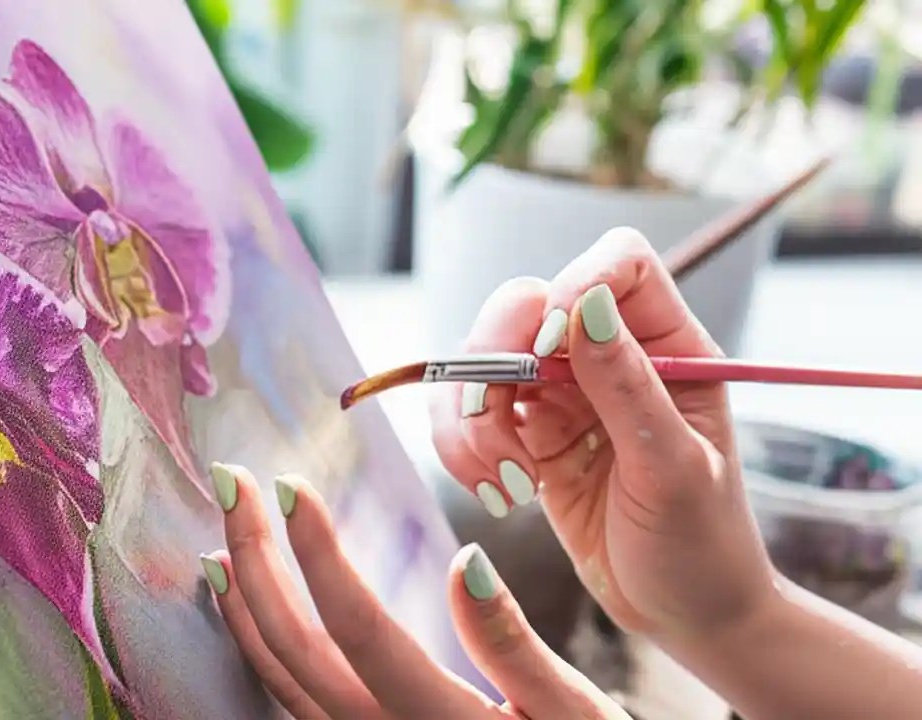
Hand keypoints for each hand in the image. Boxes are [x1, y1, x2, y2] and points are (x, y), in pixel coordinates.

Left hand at [200, 463, 629, 718]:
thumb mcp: (574, 709)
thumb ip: (513, 643)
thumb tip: (470, 561)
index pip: (359, 628)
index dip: (316, 551)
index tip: (285, 484)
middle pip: (296, 646)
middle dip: (256, 557)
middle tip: (230, 481)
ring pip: (279, 677)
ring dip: (244, 603)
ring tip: (222, 536)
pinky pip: (289, 699)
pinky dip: (258, 646)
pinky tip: (249, 606)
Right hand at [431, 228, 776, 640]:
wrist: (684, 617)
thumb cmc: (702, 545)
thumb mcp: (672, 469)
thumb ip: (627, 386)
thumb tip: (585, 305)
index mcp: (669, 348)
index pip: (619, 263)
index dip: (574, 284)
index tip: (545, 351)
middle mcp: (610, 357)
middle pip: (527, 302)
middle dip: (493, 359)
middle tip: (497, 423)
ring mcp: (562, 395)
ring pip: (482, 361)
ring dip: (471, 419)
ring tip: (506, 481)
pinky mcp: (527, 435)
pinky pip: (468, 416)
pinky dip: (463, 449)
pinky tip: (500, 494)